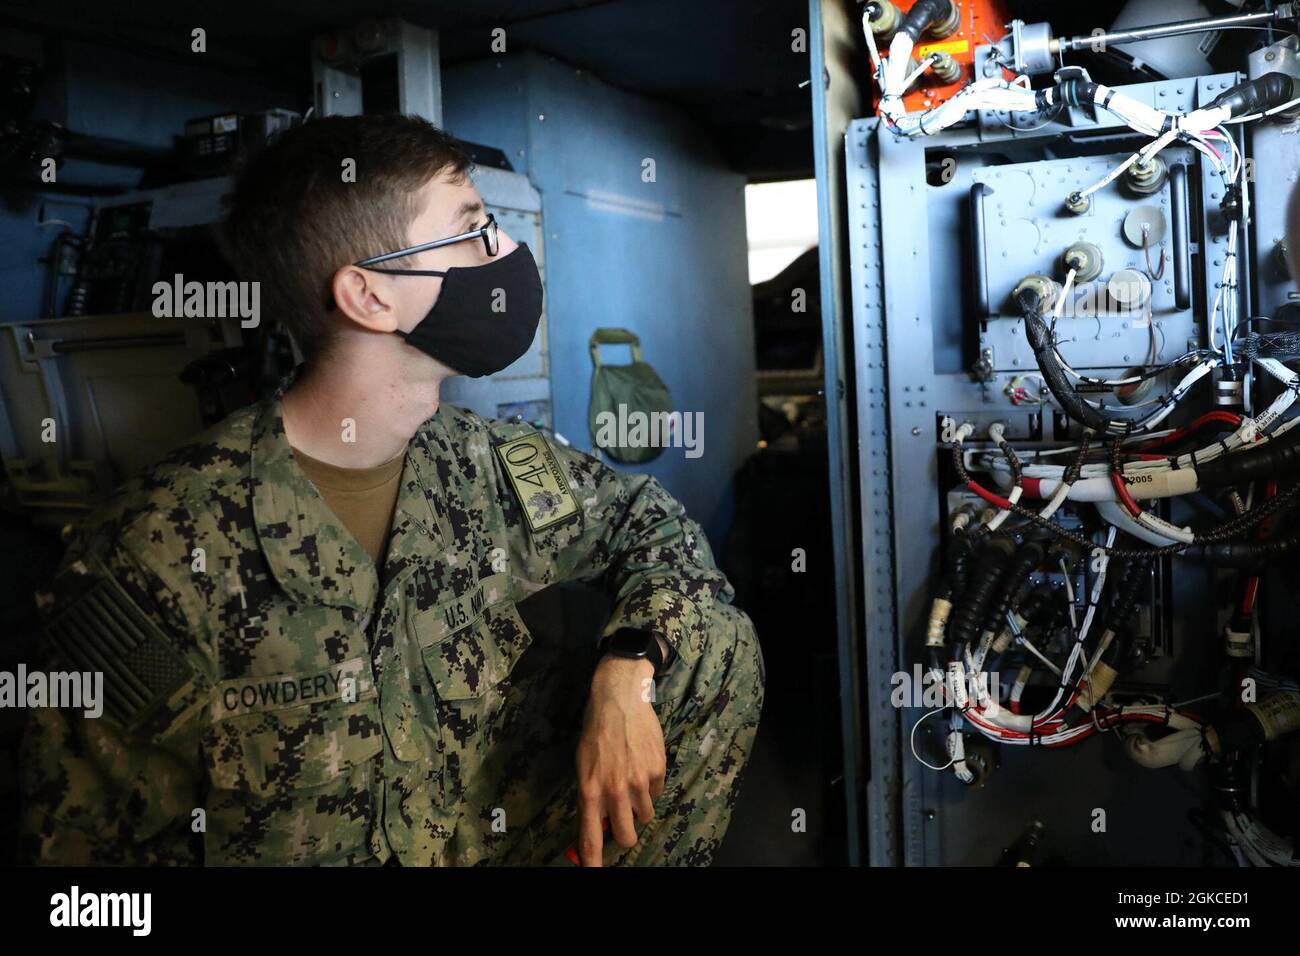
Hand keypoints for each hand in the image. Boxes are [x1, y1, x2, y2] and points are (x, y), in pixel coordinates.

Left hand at [575, 655, 665, 865]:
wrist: (619, 699)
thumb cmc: (595, 731)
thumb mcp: (583, 765)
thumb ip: (590, 796)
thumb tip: (598, 824)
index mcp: (590, 790)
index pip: (591, 837)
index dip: (593, 861)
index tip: (594, 873)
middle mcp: (614, 790)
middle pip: (627, 836)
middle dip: (626, 834)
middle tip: (622, 821)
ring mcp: (639, 781)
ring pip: (645, 815)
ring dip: (638, 806)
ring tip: (631, 781)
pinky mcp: (657, 770)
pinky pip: (657, 793)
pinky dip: (650, 786)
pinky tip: (642, 764)